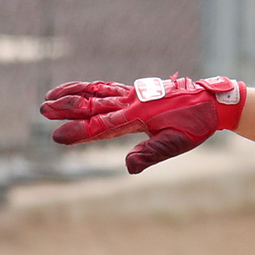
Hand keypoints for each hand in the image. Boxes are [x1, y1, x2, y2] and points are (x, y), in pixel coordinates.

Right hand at [41, 75, 246, 173]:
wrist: (211, 102)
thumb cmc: (196, 124)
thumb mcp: (178, 143)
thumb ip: (152, 153)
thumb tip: (129, 166)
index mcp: (137, 115)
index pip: (102, 125)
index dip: (79, 132)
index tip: (58, 136)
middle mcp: (131, 102)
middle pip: (92, 105)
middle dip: (67, 108)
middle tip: (43, 110)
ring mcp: (133, 95)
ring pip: (97, 92)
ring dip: (73, 93)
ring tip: (49, 96)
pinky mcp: (136, 92)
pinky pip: (107, 88)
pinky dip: (90, 88)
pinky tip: (80, 91)